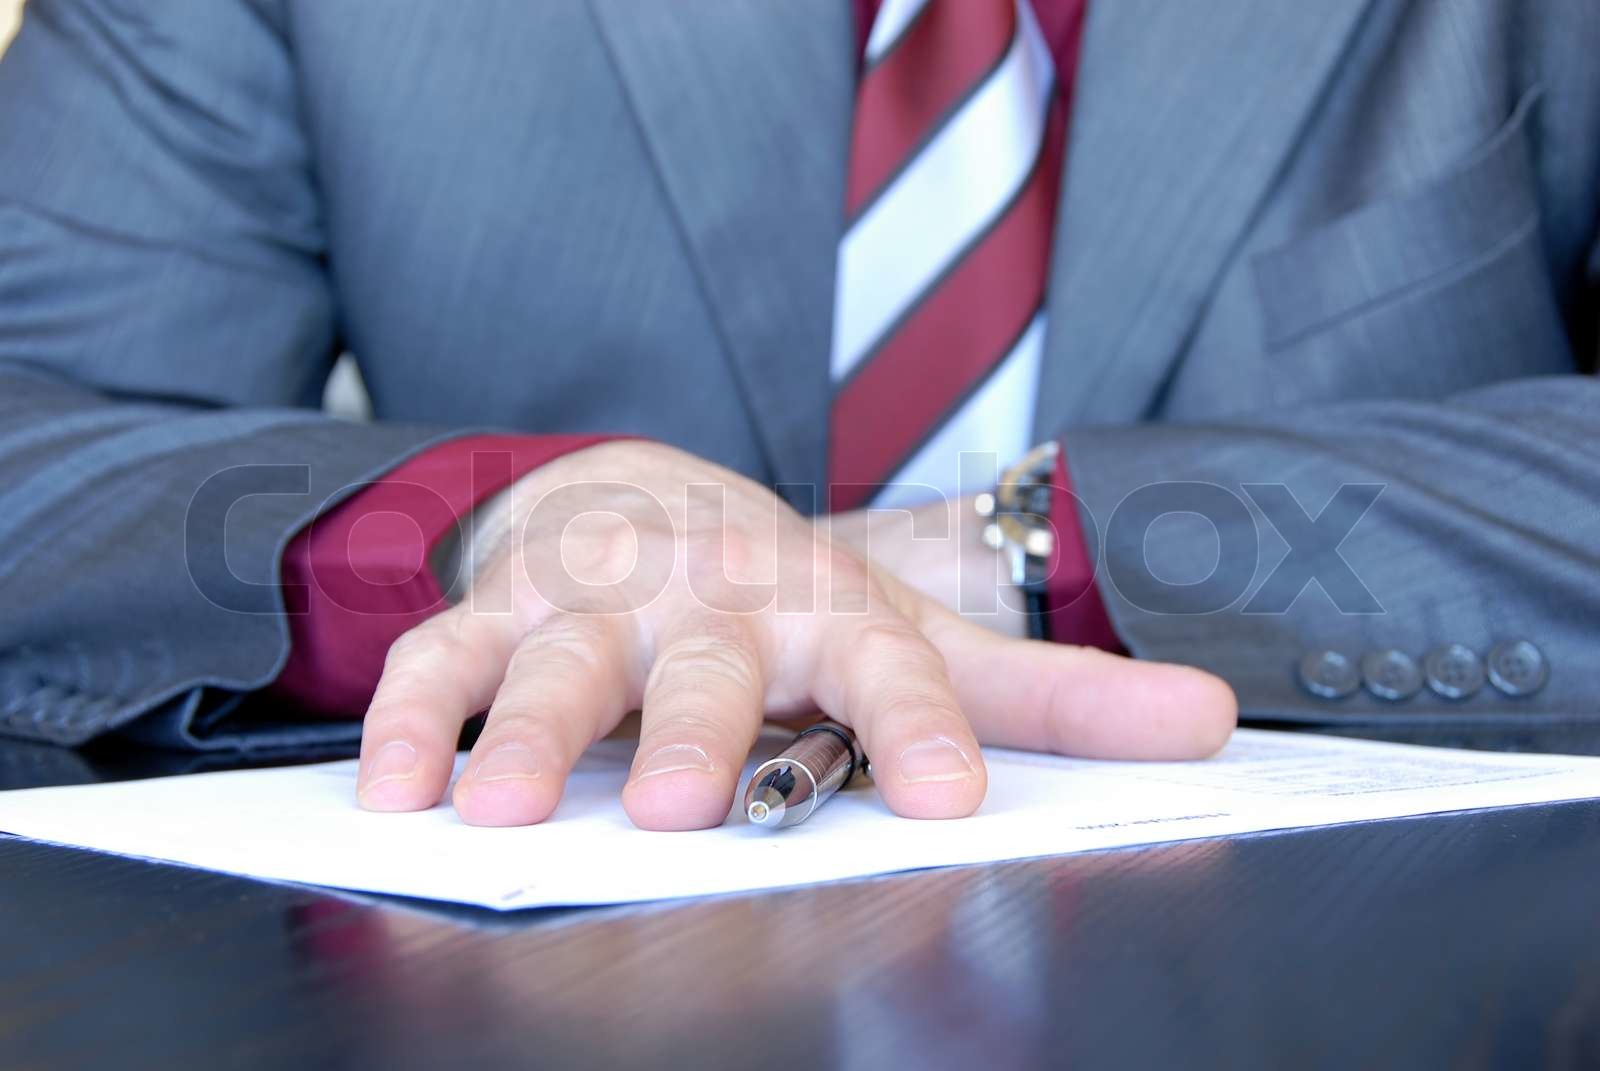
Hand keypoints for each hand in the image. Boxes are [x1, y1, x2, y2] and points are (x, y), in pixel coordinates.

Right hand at [355, 441, 1236, 829]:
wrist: (660, 502)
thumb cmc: (800, 601)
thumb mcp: (923, 641)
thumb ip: (1055, 699)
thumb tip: (1217, 722)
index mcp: (830, 615)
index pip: (889, 673)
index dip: (918, 733)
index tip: (947, 806)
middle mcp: (713, 600)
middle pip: (708, 666)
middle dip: (695, 729)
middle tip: (692, 803)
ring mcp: (597, 604)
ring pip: (556, 661)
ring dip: (529, 728)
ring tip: (504, 805)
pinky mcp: (500, 610)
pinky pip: (441, 659)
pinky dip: (409, 717)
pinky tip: (394, 790)